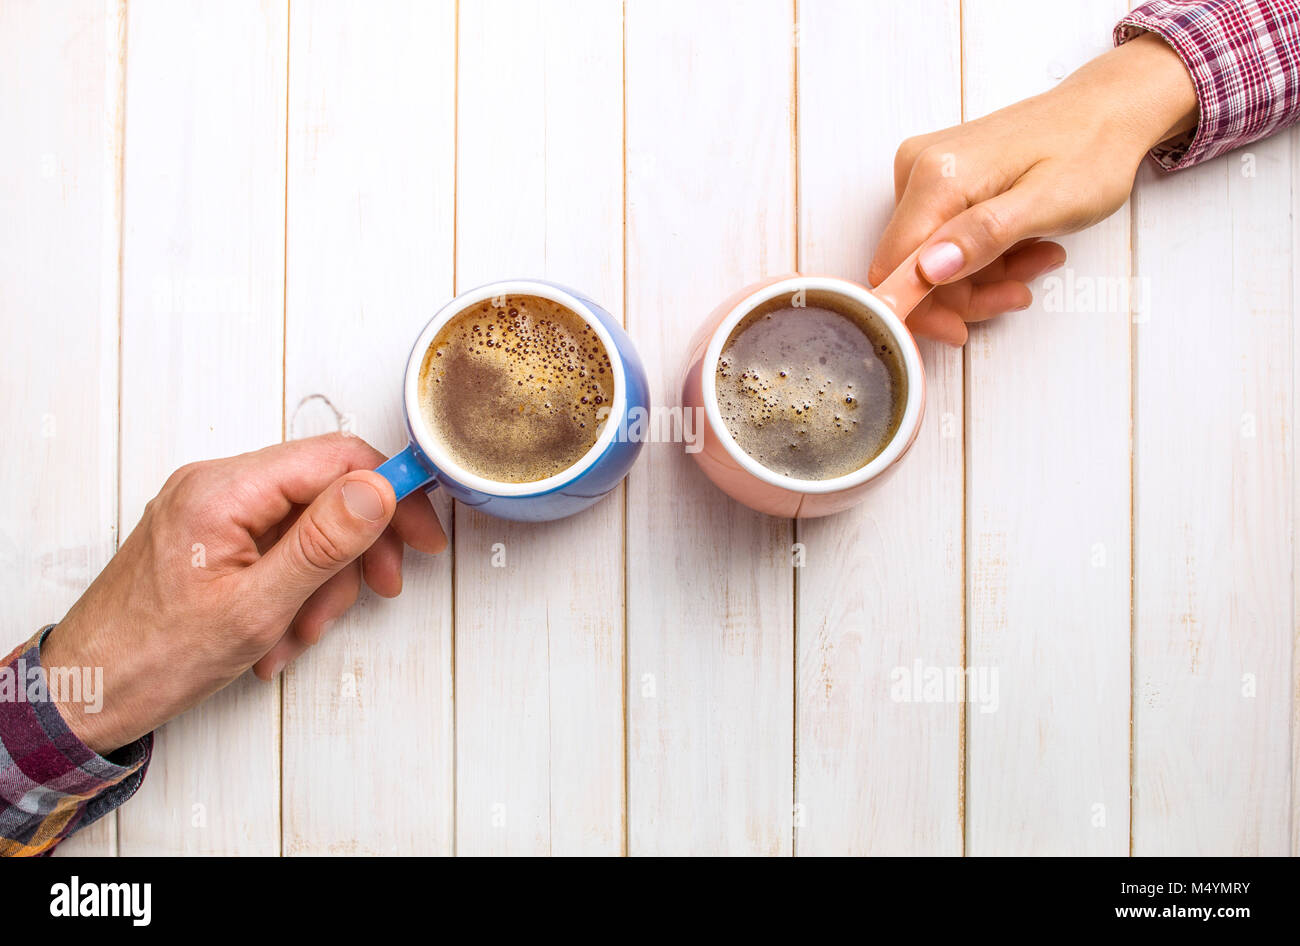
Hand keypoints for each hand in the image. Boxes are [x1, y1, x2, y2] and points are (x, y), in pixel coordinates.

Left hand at [39, 433, 446, 754]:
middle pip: (325, 492)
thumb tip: (377, 490)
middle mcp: (216, 487)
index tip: (423, 530)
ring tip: (300, 632)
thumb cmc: (152, 658)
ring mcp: (212, 511)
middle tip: (380, 588)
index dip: (390, 493)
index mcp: (223, 491)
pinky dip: (294, 589)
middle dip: (356, 549)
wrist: (87, 694)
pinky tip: (280, 632)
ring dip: (322, 583)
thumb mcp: (256, 607)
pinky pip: (278, 547)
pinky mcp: (211, 537)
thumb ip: (322, 543)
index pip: (334, 459)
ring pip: (307, 526)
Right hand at [871, 32, 1198, 344]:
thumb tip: (929, 268)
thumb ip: (984, 236)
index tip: (957, 330)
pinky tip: (1022, 249)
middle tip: (1016, 295)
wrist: (1108, 109)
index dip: (919, 311)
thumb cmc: (1090, 150)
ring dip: (981, 276)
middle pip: (913, 266)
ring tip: (1034, 264)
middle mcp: (918, 169)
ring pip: (931, 259)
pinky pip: (944, 240)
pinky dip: (982, 256)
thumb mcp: (1048, 203)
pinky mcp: (939, 180)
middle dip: (963, 294)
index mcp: (937, 177)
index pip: (893, 267)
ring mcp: (926, 173)